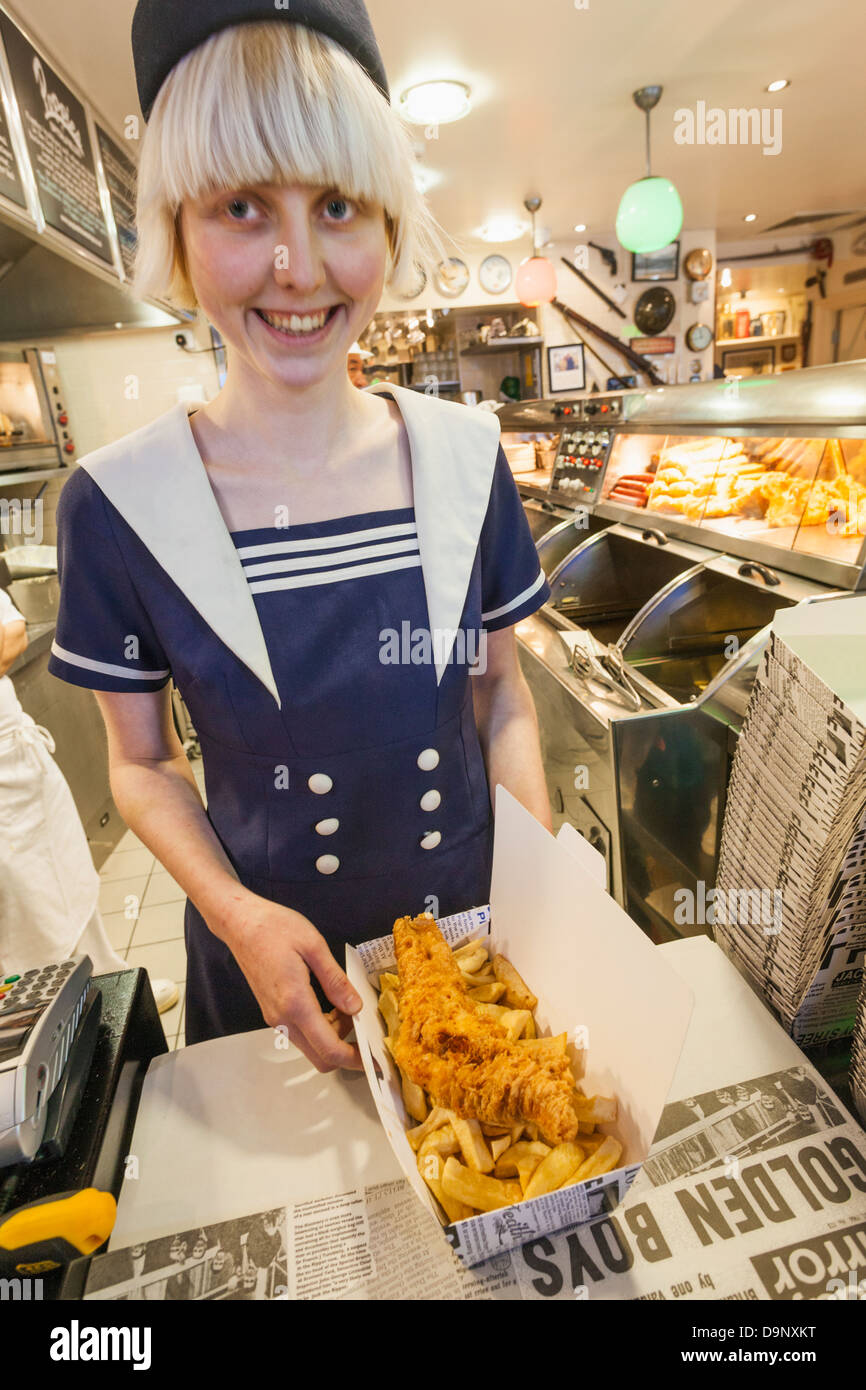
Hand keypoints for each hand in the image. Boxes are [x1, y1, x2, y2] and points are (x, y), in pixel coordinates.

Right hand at [220, 893, 363, 1071]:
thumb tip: (355, 1006)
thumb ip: (336, 981)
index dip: (354, 1058)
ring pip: (310, 1046)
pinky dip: (320, 1027)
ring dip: (333, 1036)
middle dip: (346, 1051)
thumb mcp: (314, 946)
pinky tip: (331, 1003)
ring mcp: (274, 1017)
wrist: (240, 923)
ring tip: (348, 1007)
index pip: (328, 1049)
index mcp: (295, 1003)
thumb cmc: (274, 928)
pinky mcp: (272, 1011)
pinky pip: (300, 1032)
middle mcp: (282, 1018)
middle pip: (319, 1057)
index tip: (374, 1058)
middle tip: (365, 1029)